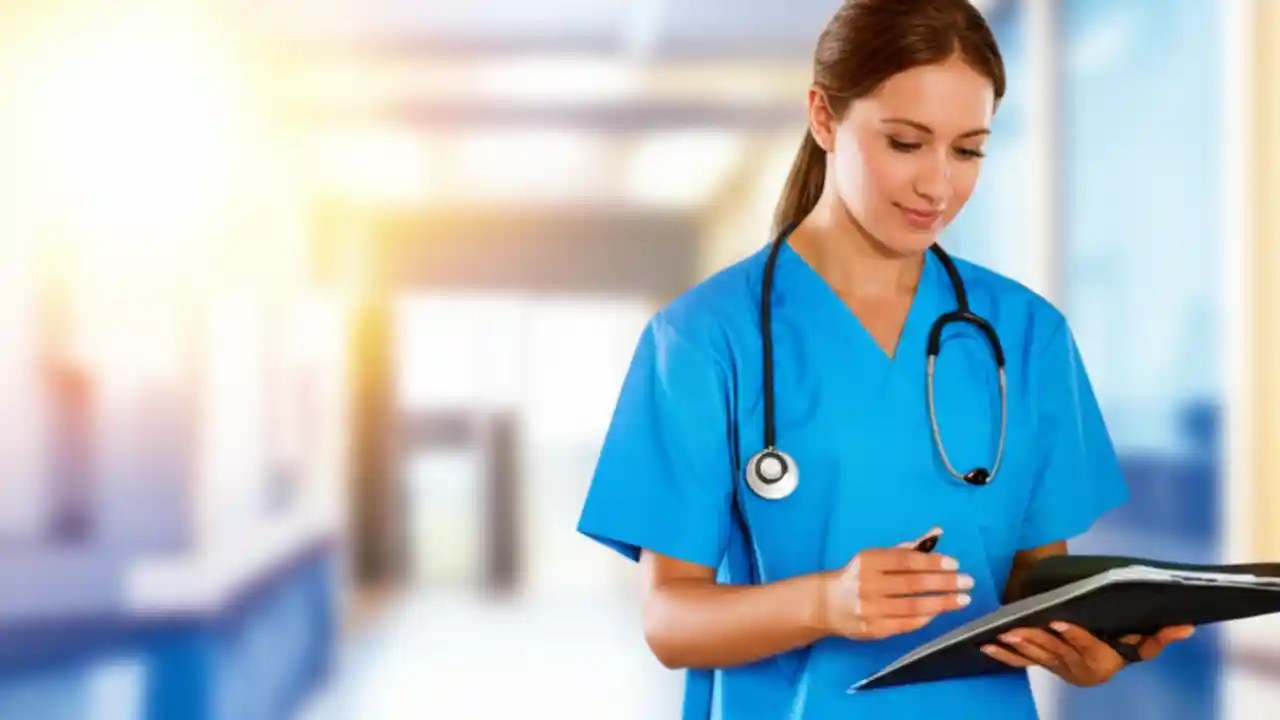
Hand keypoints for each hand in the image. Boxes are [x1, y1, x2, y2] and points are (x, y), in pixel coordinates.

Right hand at [820, 528, 972, 640]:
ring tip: (963, 599)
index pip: (904, 561)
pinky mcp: (872, 630)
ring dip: (942, 603)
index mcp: (867, 561)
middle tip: (968, 582)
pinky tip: (940, 612)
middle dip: (944, 583)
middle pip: (912, 584)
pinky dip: (926, 618)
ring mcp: (869, 609)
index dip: (932, 562)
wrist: (827, 604)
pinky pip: (905, 625)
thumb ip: (907, 548)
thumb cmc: (859, 576)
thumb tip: (937, 532)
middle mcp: (866, 585)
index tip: (955, 564)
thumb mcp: (877, 558)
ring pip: (912, 607)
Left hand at [980, 622, 1195, 686]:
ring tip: (1001, 633)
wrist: (1103, 656)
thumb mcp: (1143, 640)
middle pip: (1056, 652)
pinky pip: (1019, 663)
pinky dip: (1002, 655)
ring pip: (1035, 657)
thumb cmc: (1123, 640)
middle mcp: (1079, 670)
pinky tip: (986, 645)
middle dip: (1036, 640)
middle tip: (1016, 628)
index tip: (1059, 621)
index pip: (1089, 647)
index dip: (1075, 636)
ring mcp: (1058, 668)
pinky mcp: (1042, 665)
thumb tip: (1186, 625)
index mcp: (1104, 661)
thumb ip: (1160, 636)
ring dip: (1017, 646)